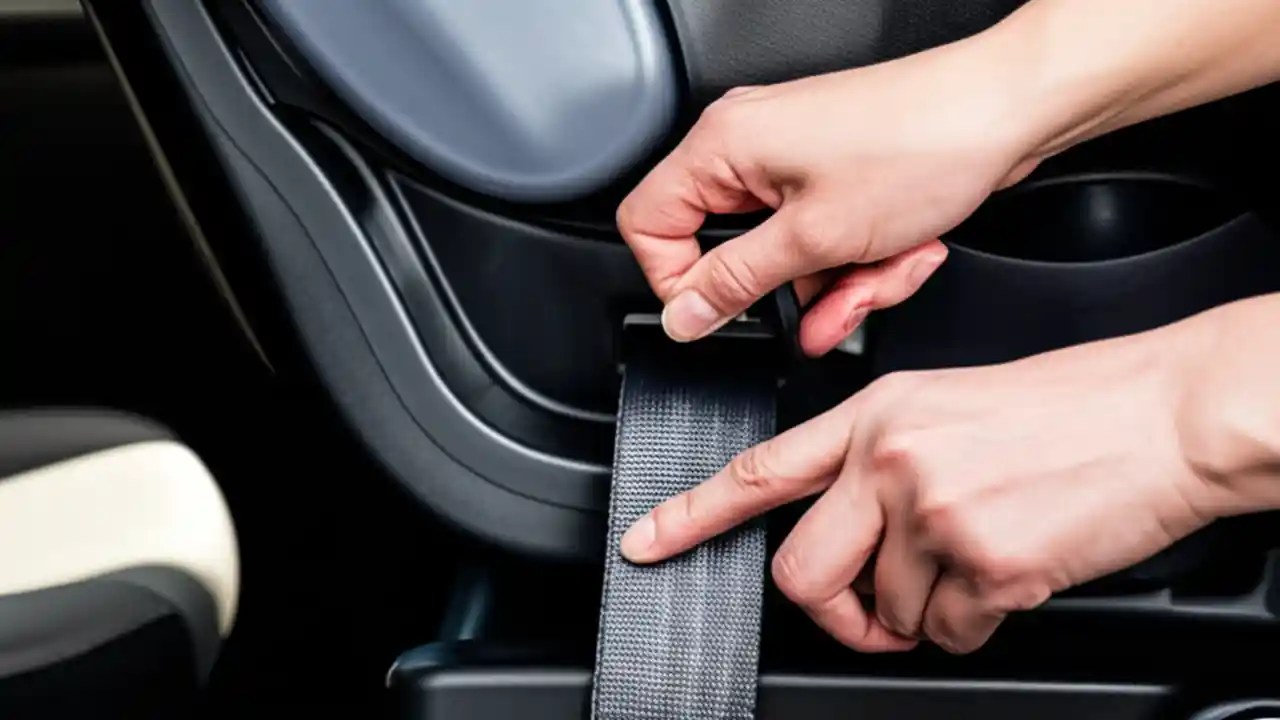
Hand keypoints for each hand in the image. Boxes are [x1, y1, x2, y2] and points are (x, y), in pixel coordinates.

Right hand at [616, 0, 1279, 357]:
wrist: (1006, 112)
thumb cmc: (922, 144)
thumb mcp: (816, 238)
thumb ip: (736, 282)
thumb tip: (685, 314)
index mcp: (723, 145)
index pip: (649, 226)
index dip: (681, 282)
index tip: (727, 310)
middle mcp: (749, 143)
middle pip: (725, 248)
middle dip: (788, 290)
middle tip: (827, 303)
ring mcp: (792, 158)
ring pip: (783, 255)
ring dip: (834, 282)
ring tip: (882, 272)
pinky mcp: (832, 172)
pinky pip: (821, 240)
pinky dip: (858, 260)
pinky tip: (898, 255)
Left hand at [619, 312, 1240, 653]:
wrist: (1158, 416)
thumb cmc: (1064, 408)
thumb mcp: (943, 405)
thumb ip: (876, 462)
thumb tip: (845, 527)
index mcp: (873, 415)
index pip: (758, 472)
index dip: (691, 515)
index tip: (648, 543)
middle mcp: (890, 462)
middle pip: (801, 573)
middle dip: (831, 609)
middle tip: (866, 608)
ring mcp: (934, 514)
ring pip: (885, 611)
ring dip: (923, 609)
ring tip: (974, 560)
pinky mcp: (985, 565)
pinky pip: (947, 633)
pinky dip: (973, 621)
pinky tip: (1005, 573)